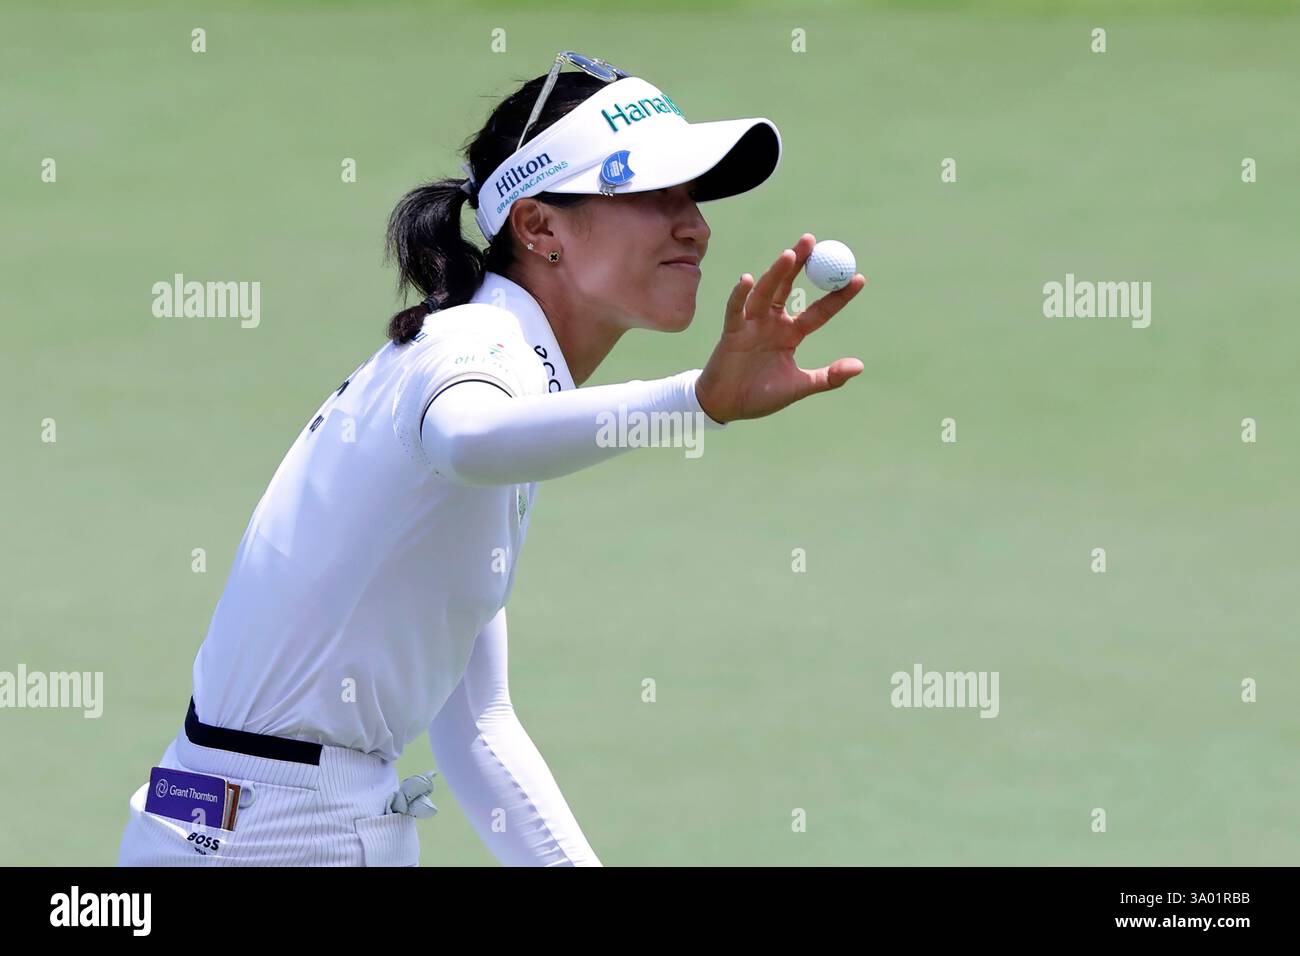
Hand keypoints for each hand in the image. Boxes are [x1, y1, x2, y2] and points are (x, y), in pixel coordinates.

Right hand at [694, 234, 864, 423]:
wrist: (727, 407)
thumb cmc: (761, 396)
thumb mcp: (800, 387)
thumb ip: (828, 377)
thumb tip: (860, 366)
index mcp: (791, 334)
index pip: (818, 310)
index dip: (837, 295)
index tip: (858, 277)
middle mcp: (772, 323)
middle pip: (788, 287)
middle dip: (800, 263)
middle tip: (813, 240)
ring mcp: (752, 324)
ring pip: (765, 293)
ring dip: (776, 273)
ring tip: (790, 254)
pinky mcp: (732, 332)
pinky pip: (736, 310)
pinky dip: (740, 296)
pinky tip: (748, 280)